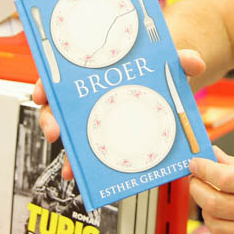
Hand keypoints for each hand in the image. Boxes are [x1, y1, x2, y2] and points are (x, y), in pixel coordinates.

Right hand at [34, 48, 206, 178]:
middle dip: (51, 120)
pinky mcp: (111, 134)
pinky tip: (87, 176)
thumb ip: (182, 58)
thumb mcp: (171, 57)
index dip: (47, 83)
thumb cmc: (161, 62)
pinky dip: (88, 164)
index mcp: (96, 70)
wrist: (171, 77)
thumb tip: (192, 62)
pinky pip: (93, 149)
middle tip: (54, 132)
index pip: (61, 74)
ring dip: (67, 151)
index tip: (41, 94)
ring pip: (72, 133)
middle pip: (59, 106)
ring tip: (70, 167)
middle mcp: (90, 93)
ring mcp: (99, 115)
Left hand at [188, 148, 233, 233]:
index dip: (202, 171)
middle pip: (215, 204)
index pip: (223, 179)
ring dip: (208, 214)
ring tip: (213, 203)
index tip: (195, 165)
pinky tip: (232, 225)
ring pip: (218, 229)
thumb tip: (216, 157)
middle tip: (197, 182)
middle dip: (198, 190)